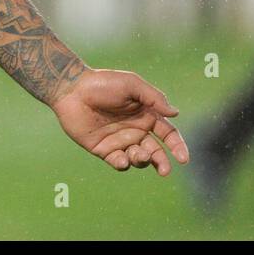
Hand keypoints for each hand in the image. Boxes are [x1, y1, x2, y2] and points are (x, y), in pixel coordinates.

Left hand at [51, 68, 189, 174]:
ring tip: (138, 154)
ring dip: (142, 160)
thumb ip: (154, 98)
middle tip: (164, 171)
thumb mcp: (131, 85)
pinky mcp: (102, 149)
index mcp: (146, 116)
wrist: (71, 89)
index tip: (183, 159)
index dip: (178, 147)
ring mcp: (119, 141)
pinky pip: (118, 162)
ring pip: (138, 158)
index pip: (168, 134)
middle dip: (162, 163)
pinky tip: (123, 159)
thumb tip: (175, 114)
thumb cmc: (102, 83)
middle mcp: (135, 130)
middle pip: (156, 152)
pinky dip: (123, 164)